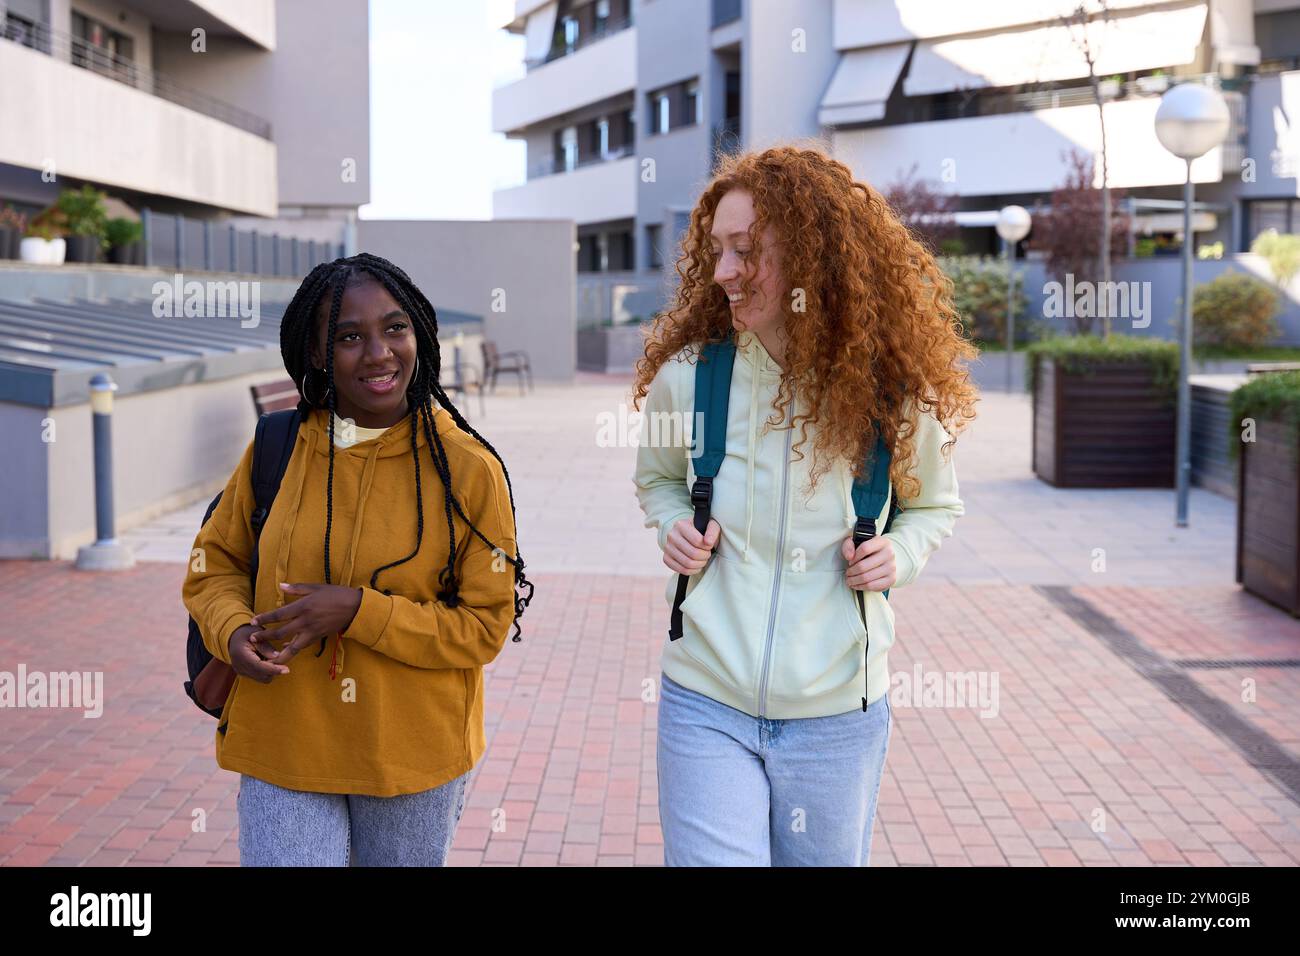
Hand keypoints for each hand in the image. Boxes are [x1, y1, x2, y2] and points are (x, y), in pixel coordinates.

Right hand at [227, 623, 289, 682]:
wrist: (234, 636)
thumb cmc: (247, 632)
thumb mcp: (257, 633)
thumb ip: (266, 646)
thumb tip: (277, 657)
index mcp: (241, 654)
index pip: (259, 666)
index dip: (274, 669)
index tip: (287, 669)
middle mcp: (239, 665)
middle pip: (262, 675)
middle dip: (274, 670)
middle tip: (283, 659)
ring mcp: (240, 671)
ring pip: (262, 678)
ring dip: (271, 671)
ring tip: (274, 658)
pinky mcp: (243, 673)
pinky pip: (259, 677)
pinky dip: (266, 671)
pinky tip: (269, 661)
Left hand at [248, 583, 363, 664]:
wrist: (355, 608)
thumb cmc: (336, 594)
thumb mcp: (316, 587)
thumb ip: (297, 588)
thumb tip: (281, 586)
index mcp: (303, 607)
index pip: (278, 615)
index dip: (264, 619)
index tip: (253, 622)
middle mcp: (305, 621)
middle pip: (280, 633)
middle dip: (265, 637)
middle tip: (253, 639)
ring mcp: (312, 631)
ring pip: (291, 647)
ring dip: (278, 652)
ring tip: (266, 658)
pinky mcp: (318, 637)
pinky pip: (302, 646)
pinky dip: (292, 649)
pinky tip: (285, 651)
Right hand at [664, 518, 720, 574]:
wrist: (689, 535)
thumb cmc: (701, 530)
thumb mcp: (710, 525)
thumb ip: (712, 531)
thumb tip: (708, 542)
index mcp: (681, 525)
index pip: (697, 541)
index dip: (707, 547)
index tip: (709, 546)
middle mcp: (671, 535)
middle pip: (693, 553)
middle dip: (705, 556)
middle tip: (707, 554)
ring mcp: (667, 548)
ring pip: (688, 563)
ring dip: (700, 564)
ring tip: (703, 559)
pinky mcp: (666, 558)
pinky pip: (681, 570)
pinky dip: (692, 571)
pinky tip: (696, 565)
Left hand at [841, 535, 896, 591]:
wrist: (886, 558)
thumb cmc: (870, 550)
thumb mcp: (858, 542)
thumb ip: (849, 545)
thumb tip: (849, 556)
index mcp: (882, 542)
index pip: (865, 548)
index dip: (854, 556)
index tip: (850, 561)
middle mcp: (889, 554)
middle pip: (863, 566)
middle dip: (851, 571)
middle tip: (847, 573)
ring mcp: (891, 567)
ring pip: (866, 578)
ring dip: (854, 580)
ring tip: (849, 579)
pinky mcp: (891, 579)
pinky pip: (872, 586)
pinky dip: (861, 587)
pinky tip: (856, 584)